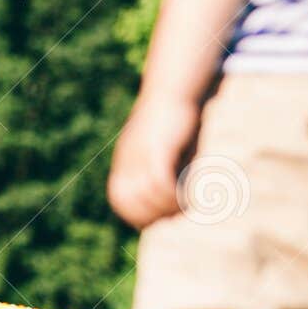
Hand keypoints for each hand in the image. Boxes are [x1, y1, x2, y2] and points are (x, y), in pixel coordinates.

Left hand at [107, 95, 201, 229]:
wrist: (171, 89)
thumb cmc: (172, 124)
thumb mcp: (162, 152)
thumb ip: (161, 174)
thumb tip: (171, 202)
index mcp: (123, 163)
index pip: (120, 201)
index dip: (139, 216)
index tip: (162, 219)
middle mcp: (127, 161)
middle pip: (129, 203)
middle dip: (153, 216)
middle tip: (176, 213)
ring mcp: (139, 154)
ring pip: (146, 195)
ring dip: (167, 207)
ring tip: (184, 206)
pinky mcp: (156, 147)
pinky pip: (159, 182)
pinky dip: (173, 195)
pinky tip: (187, 197)